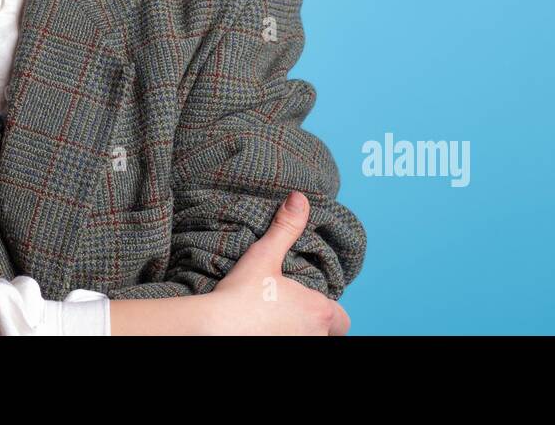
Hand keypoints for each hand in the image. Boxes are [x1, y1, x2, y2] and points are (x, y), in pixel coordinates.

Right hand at [198, 191, 350, 335]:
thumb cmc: (240, 296)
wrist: (213, 329)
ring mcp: (299, 347)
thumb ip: (285, 227)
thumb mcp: (263, 255)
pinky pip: (292, 347)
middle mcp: (314, 337)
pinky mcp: (282, 356)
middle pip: (327, 333)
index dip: (326, 310)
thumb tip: (299, 198)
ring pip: (310, 341)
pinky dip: (282, 338)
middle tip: (291, 313)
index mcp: (318, 312)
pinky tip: (265, 332)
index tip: (307, 302)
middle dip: (315, 325)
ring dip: (299, 332)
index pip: (340, 319)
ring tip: (276, 323)